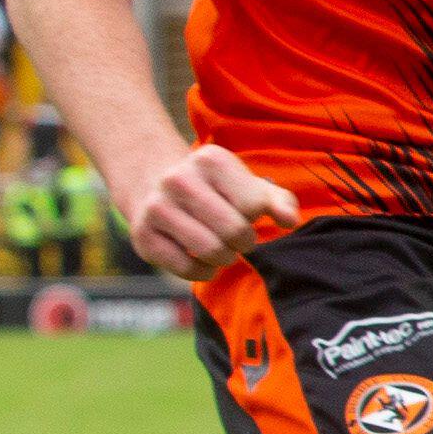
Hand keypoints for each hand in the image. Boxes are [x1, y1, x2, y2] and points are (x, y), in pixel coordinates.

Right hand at [123, 143, 296, 276]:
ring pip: (211, 251)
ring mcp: (157, 207)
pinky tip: (203, 262)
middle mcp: (178, 179)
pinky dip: (203, 272)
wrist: (153, 185)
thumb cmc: (215, 190)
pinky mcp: (143, 235)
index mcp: (210, 160)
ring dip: (226, 259)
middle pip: (234, 230)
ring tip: (223, 251)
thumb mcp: (247, 185)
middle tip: (239, 240)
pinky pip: (186, 268)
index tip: (246, 215)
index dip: (256, 217)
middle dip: (244, 242)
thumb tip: (289, 221)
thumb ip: (278, 201)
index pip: (254, 204)